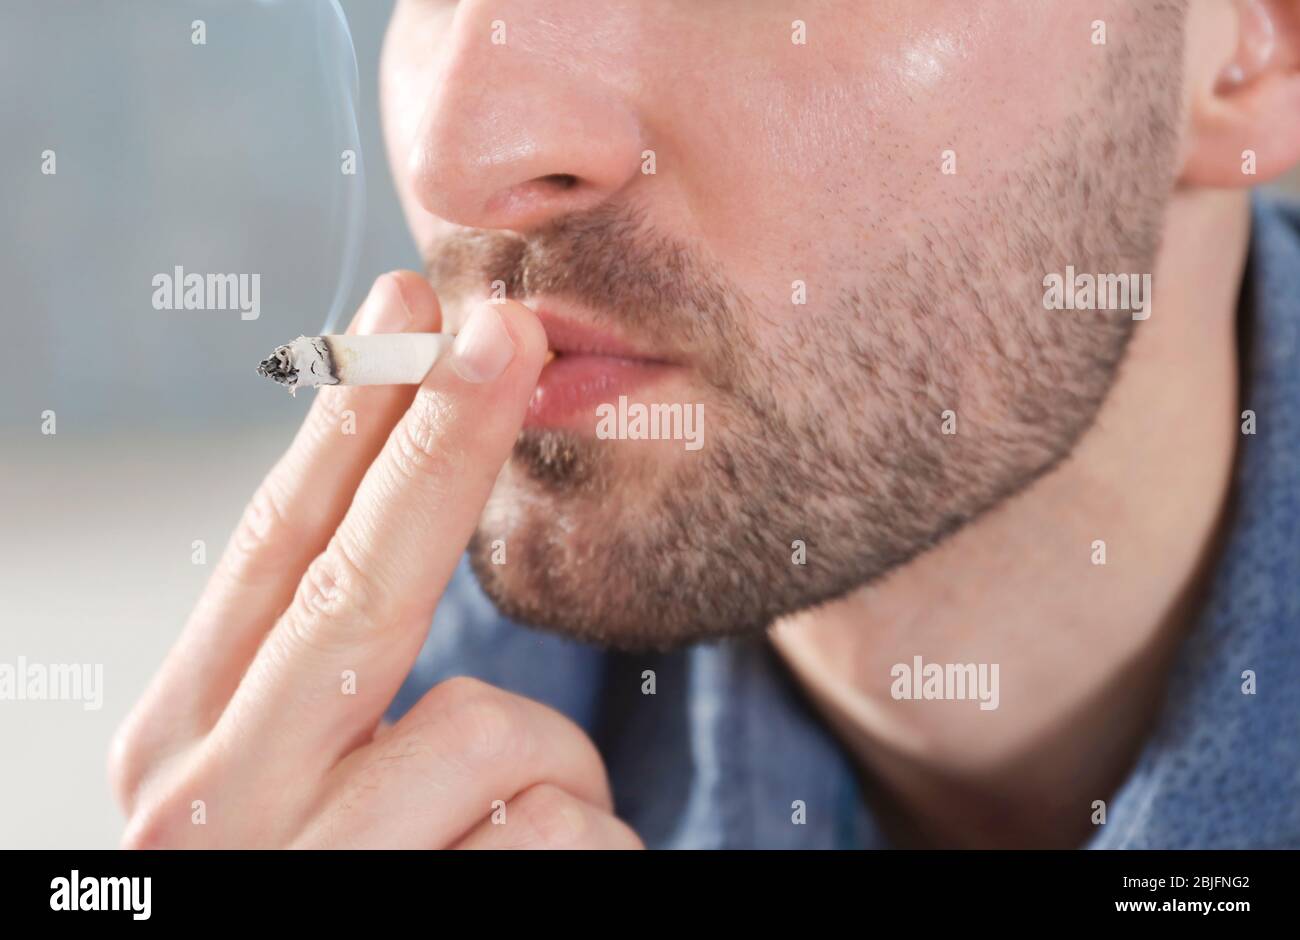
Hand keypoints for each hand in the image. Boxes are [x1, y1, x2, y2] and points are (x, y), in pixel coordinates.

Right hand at [109, 272, 641, 848]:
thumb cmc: (333, 885)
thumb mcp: (290, 785)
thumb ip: (326, 675)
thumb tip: (402, 508)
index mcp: (188, 753)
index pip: (276, 555)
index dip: (346, 426)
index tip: (404, 314)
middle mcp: (217, 811)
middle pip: (353, 586)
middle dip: (435, 440)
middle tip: (496, 323)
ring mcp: (320, 872)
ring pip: (500, 738)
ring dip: (553, 783)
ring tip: (510, 852)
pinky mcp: (418, 919)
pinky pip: (564, 832)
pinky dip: (589, 849)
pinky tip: (528, 888)